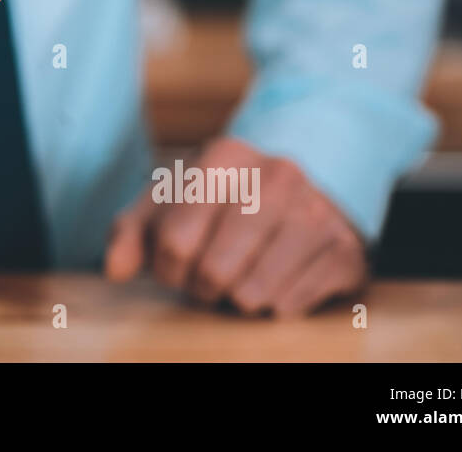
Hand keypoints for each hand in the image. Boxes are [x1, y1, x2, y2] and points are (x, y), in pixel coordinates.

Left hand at [103, 138, 366, 316]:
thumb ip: (131, 232)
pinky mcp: (346, 250)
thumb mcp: (170, 203)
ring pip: (253, 293)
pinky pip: (291, 306)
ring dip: (237, 299)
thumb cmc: (222, 201)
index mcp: (225, 156)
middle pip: (214, 271)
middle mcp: (277, 176)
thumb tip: (115, 270)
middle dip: (201, 288)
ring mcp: (317, 211)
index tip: (175, 266)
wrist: (303, 187)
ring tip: (239, 279)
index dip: (167, 268)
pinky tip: (275, 280)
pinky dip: (274, 305)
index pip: (174, 240)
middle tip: (207, 279)